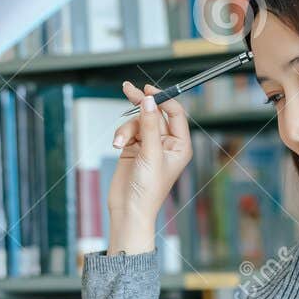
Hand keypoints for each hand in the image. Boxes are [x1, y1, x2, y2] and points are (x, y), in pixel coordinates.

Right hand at [106, 82, 192, 254]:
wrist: (128, 210)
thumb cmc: (148, 190)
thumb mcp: (151, 153)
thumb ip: (149, 125)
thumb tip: (148, 101)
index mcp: (180, 145)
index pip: (175, 113)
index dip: (162, 99)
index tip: (148, 90)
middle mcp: (166, 143)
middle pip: (154, 113)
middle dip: (140, 105)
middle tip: (128, 89)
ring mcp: (149, 145)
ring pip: (137, 122)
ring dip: (126, 129)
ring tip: (120, 142)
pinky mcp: (134, 149)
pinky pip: (127, 131)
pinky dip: (121, 135)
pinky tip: (117, 145)